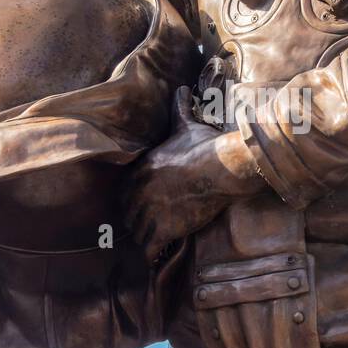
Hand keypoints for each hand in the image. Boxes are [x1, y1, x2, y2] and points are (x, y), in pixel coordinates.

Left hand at [124, 87, 263, 259]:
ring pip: (137, 234)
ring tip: (153, 246)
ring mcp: (150, 211)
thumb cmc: (207, 146)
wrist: (223, 167)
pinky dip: (152, 255)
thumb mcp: (187, 125)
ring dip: (145, 240)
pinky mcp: (163, 228)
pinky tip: (157, 258)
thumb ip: (179, 109)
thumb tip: (182, 88)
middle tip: (148, 229)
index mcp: (142, 169)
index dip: (131, 202)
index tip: (140, 209)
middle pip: (128, 215)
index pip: (124, 192)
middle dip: (137, 223)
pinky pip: (149, 248)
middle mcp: (140, 190)